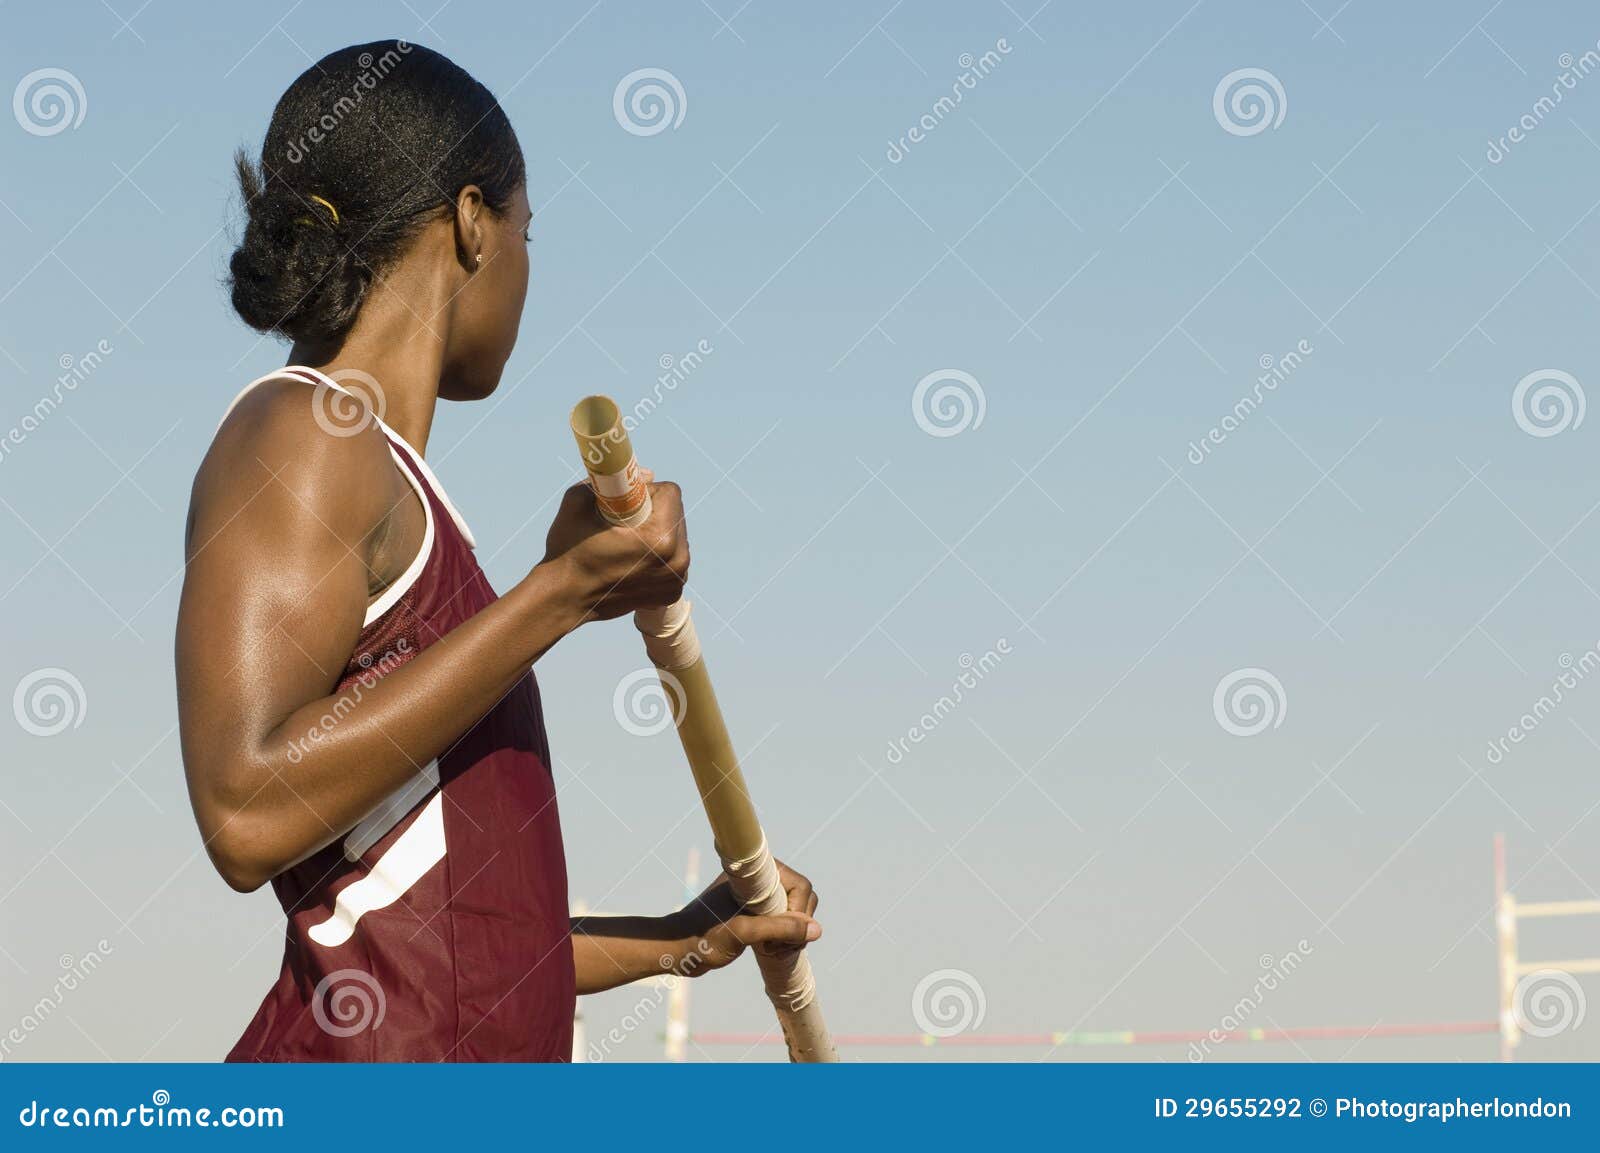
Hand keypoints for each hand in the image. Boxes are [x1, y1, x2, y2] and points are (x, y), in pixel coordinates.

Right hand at [540, 471, 688, 620]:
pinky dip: (658, 555)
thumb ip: (612, 480)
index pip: (671, 493)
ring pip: (677, 536)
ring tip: (628, 541)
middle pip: (677, 514)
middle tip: (625, 519)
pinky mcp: (672, 592)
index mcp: (660, 539)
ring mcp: (676, 579)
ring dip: (658, 531)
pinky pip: (673, 559)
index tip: (626, 500)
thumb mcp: (579, 502)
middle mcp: (676, 561)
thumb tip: (648, 475)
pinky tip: (634, 559)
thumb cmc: (569, 551)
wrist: (564, 599)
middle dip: (655, 510)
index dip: (647, 489)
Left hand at [670, 858, 820, 976]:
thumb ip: (781, 928)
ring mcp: (759, 898)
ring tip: (770, 951)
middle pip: (802, 900)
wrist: (676, 949)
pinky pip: (785, 923)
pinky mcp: (757, 914)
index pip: (800, 886)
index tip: (779, 935)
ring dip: (790, 937)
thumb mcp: (745, 933)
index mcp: (756, 874)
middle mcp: (761, 881)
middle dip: (796, 927)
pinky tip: (768, 951)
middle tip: (775, 947)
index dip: (798, 913)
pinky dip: (783, 940)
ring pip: (796, 914)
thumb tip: (817, 930)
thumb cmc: (703, 937)